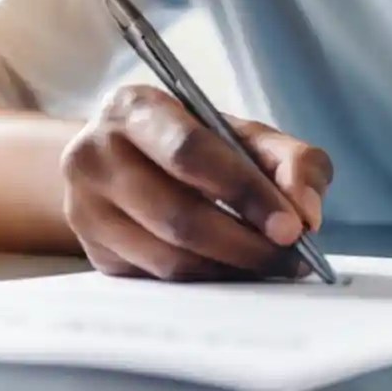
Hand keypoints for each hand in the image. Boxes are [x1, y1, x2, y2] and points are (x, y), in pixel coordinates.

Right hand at [61, 85, 331, 281]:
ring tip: (269, 265)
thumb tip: (306, 214)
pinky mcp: (94, 254)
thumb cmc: (193, 144)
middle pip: (178, 216)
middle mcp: (94, 155)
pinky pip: (158, 282)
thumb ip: (290, 161)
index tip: (291, 227)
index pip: (190, 154)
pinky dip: (205, 282)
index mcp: (133, 108)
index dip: (246, 193)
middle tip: (290, 258)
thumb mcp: (243, 135)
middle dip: (246, 244)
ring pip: (168, 259)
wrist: (123, 161)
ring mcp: (85, 210)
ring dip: (230, 270)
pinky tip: (232, 271)